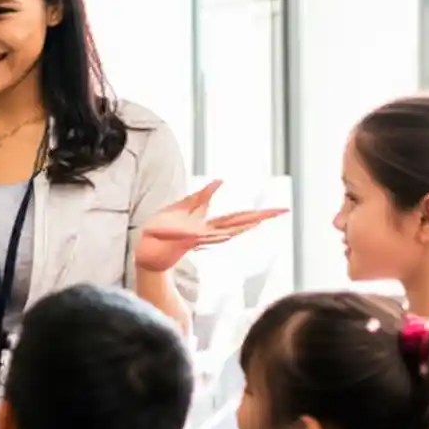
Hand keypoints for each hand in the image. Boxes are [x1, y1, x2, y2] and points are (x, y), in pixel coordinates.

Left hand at [134, 180, 287, 271]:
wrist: (146, 248)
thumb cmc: (163, 229)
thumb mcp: (185, 206)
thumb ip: (203, 196)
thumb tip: (221, 180)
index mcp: (209, 225)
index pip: (239, 218)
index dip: (259, 213)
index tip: (279, 210)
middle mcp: (208, 233)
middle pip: (239, 224)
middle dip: (261, 217)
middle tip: (283, 211)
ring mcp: (198, 237)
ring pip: (226, 232)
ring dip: (243, 226)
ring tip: (262, 220)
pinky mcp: (184, 239)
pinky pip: (202, 236)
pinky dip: (215, 234)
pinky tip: (229, 234)